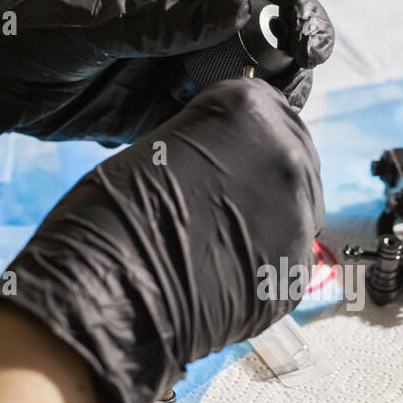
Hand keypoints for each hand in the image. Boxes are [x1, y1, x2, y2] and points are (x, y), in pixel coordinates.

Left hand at [0, 0, 333, 155]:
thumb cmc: (15, 30)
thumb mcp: (94, 23)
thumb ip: (167, 21)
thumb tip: (247, 8)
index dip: (297, 8)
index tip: (309, 44)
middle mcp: (183, 26)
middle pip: (267, 40)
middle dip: (290, 64)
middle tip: (286, 95)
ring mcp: (171, 72)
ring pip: (244, 87)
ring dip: (262, 106)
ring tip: (259, 125)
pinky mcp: (153, 117)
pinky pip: (205, 126)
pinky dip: (224, 139)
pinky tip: (229, 155)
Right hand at [0, 78, 323, 402]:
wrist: (104, 296)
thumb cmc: (109, 218)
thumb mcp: (158, 148)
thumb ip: (208, 144)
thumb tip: (225, 160)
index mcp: (249, 112)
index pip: (269, 107)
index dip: (245, 134)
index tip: (231, 151)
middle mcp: (286, 159)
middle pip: (293, 157)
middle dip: (262, 174)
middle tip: (224, 198)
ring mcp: (298, 220)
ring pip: (298, 210)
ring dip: (267, 218)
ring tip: (218, 239)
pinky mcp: (296, 275)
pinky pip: (289, 259)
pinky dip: (264, 263)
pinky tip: (223, 271)